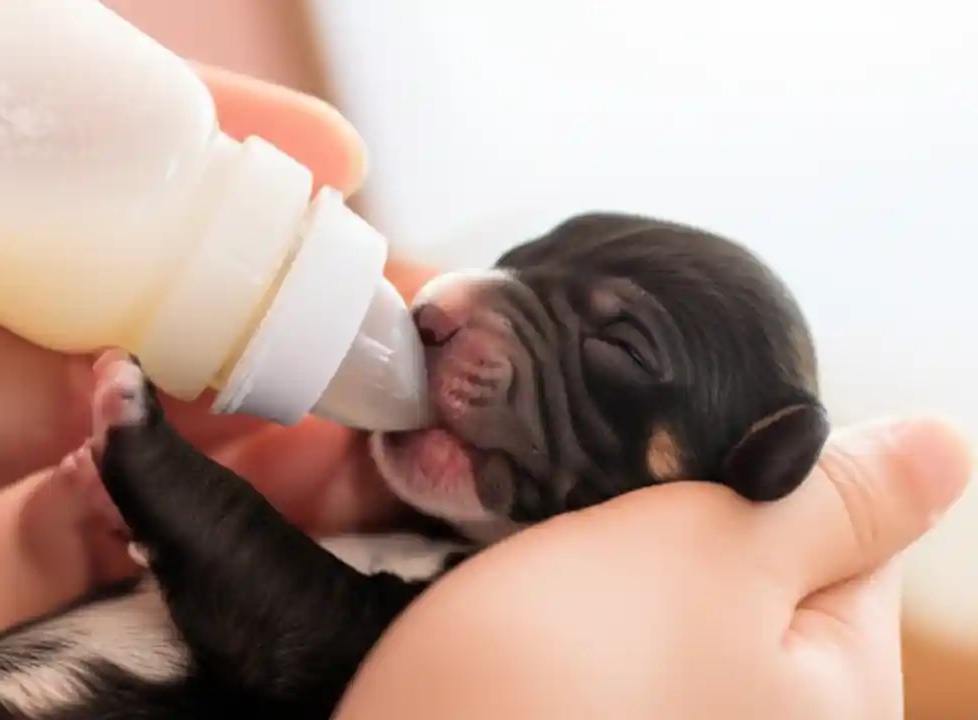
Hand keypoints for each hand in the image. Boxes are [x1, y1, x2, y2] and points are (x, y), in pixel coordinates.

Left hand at [0, 0, 431, 683]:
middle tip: (351, 295)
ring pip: (80, 343)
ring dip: (204, 367)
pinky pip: (35, 444)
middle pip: (97, 228)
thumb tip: (72, 392)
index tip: (327, 154)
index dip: (198, 116)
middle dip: (234, 256)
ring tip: (323, 398)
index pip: (52, 91)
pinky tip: (214, 458)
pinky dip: (126, 451)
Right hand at [336, 418, 972, 718]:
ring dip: (585, 537)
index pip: (846, 528)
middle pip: (736, 555)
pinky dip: (537, 584)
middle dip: (661, 499)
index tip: (678, 428)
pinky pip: (576, 624)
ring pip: (642, 583)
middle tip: (583, 472)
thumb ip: (830, 502)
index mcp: (835, 694)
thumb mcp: (711, 561)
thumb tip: (943, 451)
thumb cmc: (560, 691)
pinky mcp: (576, 711)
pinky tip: (496, 577)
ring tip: (522, 522)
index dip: (764, 458)